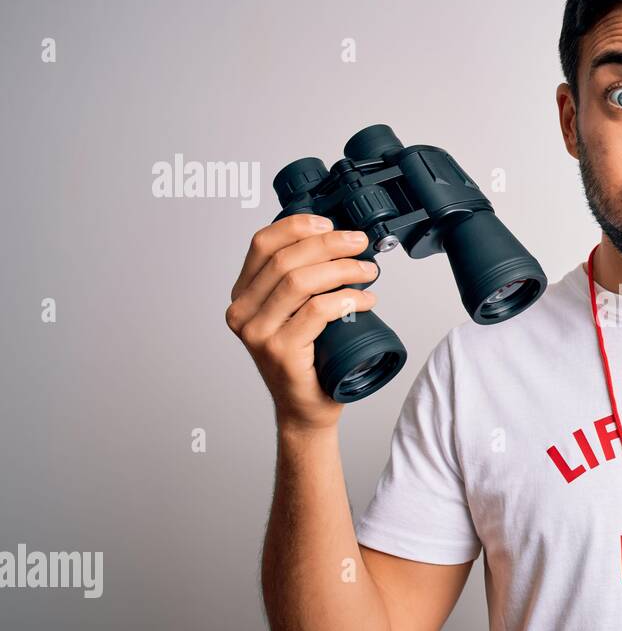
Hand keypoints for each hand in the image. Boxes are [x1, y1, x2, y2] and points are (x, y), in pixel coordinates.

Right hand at [226, 214, 379, 432]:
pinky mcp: (280, 351)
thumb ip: (302, 280)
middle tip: (360, 245)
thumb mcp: (297, 311)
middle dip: (329, 245)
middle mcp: (243, 312)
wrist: (307, 407)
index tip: (329, 223)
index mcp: (244, 295)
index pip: (262, 244)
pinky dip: (347, 300)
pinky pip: (316, 312)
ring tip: (368, 272)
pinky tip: (366, 301)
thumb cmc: (308, 359)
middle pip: (285, 259)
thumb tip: (337, 241)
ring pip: (300, 282)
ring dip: (342, 270)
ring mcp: (258, 333)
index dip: (297, 226)